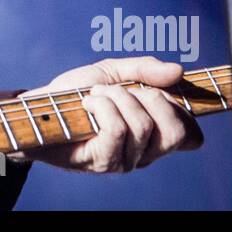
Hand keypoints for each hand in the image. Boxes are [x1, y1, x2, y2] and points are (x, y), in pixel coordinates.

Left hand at [12, 57, 202, 172]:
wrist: (38, 107)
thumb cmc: (74, 93)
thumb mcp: (112, 72)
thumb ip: (145, 69)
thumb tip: (179, 71)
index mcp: (153, 133)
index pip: (191, 135)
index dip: (192, 114)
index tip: (184, 89)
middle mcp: (145, 152)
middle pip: (174, 129)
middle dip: (148, 97)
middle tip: (120, 90)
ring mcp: (126, 161)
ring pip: (143, 125)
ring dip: (115, 97)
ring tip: (94, 96)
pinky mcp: (103, 162)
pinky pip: (118, 129)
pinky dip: (102, 106)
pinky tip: (87, 104)